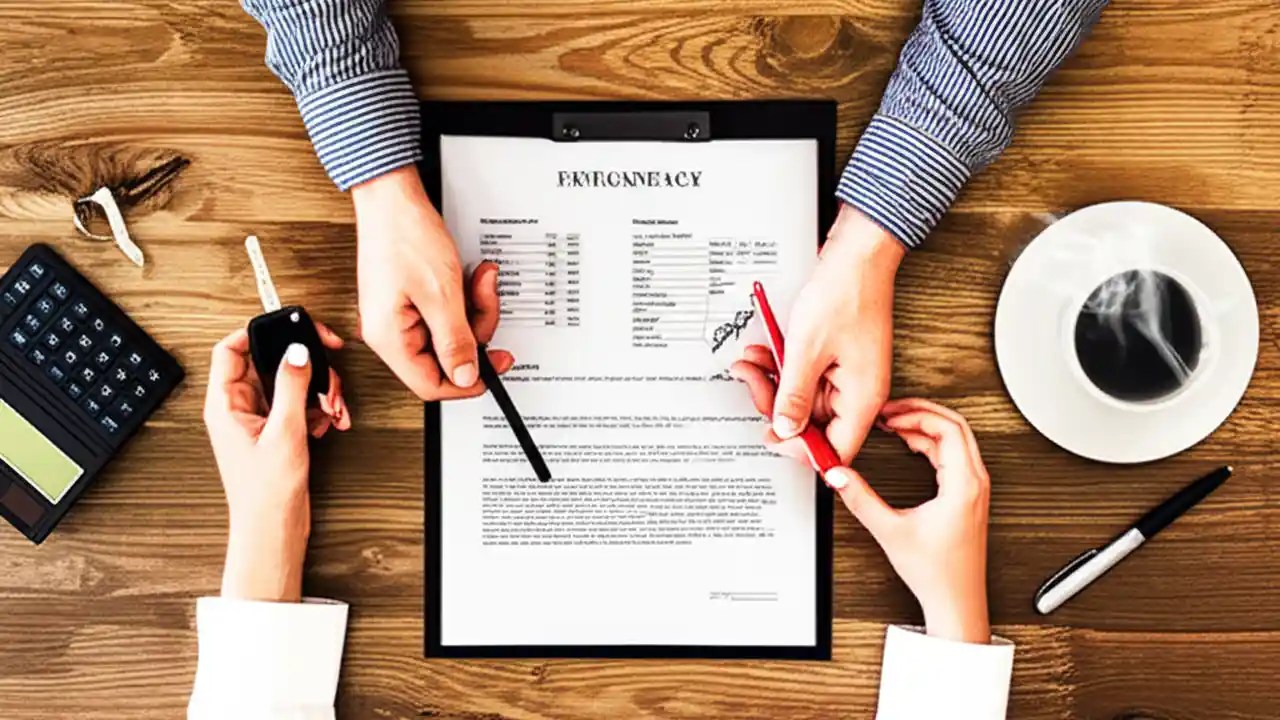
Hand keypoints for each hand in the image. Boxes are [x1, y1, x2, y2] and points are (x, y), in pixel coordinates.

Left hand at [203, 324, 350, 601]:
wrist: (274, 529)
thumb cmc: (265, 493)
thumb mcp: (283, 432)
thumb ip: (291, 387)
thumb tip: (297, 352)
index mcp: (225, 404)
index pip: (231, 349)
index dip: (257, 332)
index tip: (289, 328)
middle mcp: (238, 408)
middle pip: (269, 363)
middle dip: (302, 365)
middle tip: (324, 366)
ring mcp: (258, 420)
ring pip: (289, 383)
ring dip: (316, 389)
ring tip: (330, 405)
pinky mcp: (276, 431)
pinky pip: (298, 404)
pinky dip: (317, 408)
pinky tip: (327, 421)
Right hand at [353, 166, 513, 400]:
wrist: (392, 197)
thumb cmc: (405, 235)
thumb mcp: (441, 294)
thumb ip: (456, 341)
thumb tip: (465, 377)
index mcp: (389, 338)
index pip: (430, 384)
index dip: (466, 382)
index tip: (493, 368)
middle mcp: (389, 332)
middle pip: (444, 358)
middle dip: (476, 331)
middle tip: (489, 304)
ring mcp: (399, 316)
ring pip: (449, 334)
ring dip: (473, 309)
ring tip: (481, 281)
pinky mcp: (409, 301)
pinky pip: (443, 314)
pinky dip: (463, 298)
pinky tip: (471, 278)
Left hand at [764, 203, 904, 463]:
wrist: (856, 254)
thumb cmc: (844, 293)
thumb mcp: (807, 350)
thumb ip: (794, 396)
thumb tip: (786, 429)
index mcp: (862, 399)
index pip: (835, 450)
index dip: (802, 450)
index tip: (772, 436)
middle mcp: (859, 392)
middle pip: (814, 423)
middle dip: (776, 404)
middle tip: (752, 383)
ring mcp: (848, 374)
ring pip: (803, 396)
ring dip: (773, 382)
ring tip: (751, 363)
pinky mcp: (837, 358)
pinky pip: (805, 374)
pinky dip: (783, 366)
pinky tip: (764, 352)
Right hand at [836, 399, 991, 643]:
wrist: (956, 600)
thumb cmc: (937, 573)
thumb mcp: (891, 531)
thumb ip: (860, 499)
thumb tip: (839, 475)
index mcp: (963, 485)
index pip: (947, 429)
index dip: (916, 415)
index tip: (890, 416)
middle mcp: (975, 483)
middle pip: (956, 426)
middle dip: (921, 412)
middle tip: (892, 410)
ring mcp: (975, 489)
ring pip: (957, 439)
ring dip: (926, 426)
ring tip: (896, 424)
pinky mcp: (969, 496)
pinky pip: (955, 455)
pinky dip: (932, 443)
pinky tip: (911, 445)